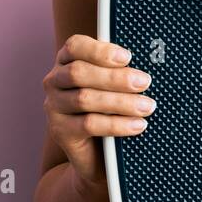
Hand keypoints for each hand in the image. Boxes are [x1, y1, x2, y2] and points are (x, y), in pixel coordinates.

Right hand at [42, 34, 155, 190]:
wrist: (98, 154)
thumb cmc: (111, 109)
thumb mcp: (113, 85)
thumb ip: (120, 70)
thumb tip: (146, 65)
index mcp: (66, 61)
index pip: (75, 46)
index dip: (100, 50)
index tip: (128, 57)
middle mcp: (54, 81)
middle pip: (79, 73)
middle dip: (115, 77)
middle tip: (145, 82)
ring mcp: (53, 106)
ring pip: (85, 99)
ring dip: (121, 102)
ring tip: (147, 106)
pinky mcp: (59, 131)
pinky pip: (89, 124)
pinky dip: (117, 124)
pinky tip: (138, 125)